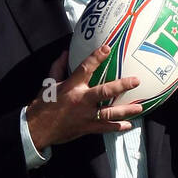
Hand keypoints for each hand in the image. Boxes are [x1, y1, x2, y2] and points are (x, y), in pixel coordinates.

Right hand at [25, 44, 142, 150]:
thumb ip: (58, 67)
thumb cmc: (43, 105)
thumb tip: (65, 52)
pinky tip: (128, 125)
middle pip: (105, 92)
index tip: (108, 48)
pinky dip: (116, 127)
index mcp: (71, 86)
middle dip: (121, 86)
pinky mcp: (86, 128)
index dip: (97, 57)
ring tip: (139, 107)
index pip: (85, 68)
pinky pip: (104, 128)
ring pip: (109, 112)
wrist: (37, 129)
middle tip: (136, 81)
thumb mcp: (48, 84)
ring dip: (125, 110)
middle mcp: (80, 100)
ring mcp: (85, 115)